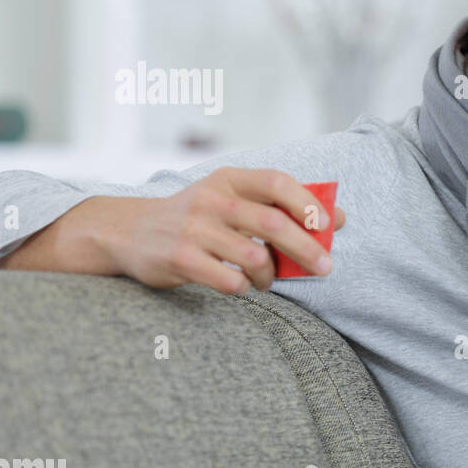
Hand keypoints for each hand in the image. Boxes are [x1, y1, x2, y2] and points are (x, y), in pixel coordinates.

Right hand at [106, 167, 345, 294]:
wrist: (129, 232)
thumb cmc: (197, 218)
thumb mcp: (231, 199)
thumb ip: (279, 207)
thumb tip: (338, 219)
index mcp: (229, 179)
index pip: (276, 182)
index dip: (306, 202)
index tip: (326, 225)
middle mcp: (211, 199)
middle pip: (273, 224)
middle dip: (306, 249)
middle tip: (325, 267)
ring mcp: (193, 229)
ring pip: (254, 257)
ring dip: (271, 275)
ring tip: (268, 280)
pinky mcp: (179, 259)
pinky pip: (230, 280)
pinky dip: (245, 287)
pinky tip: (241, 285)